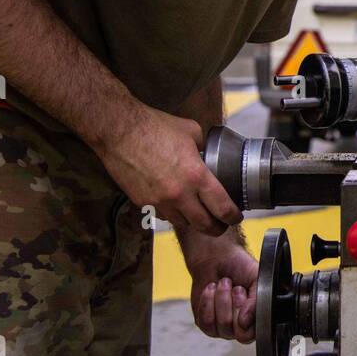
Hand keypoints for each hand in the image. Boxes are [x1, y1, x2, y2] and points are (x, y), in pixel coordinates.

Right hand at [94, 102, 238, 235]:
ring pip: (183, 223)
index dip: (233, 216)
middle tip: (222, 225)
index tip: (236, 216)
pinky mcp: (142, 202)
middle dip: (217, 228)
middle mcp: (179, 194)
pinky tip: (176, 205)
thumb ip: (204, 147)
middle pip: (204, 225)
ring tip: (200, 217)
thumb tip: (209, 153)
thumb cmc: (155, 127)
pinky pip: (163, 215)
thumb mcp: (192, 131)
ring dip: (194, 223)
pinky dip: (173, 213)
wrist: (120, 131)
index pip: (222, 207)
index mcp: (196, 176)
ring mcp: (159, 201)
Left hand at [180, 227, 256, 341]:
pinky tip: (211, 290)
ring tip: (223, 285)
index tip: (243, 294)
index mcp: (257, 318)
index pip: (251, 335)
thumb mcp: (257, 279)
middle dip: (231, 302)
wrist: (218, 259)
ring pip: (217, 325)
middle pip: (232, 331)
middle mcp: (240, 328)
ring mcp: (222, 328)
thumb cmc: (241, 268)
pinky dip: (207, 301)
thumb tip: (244, 323)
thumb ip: (257, 302)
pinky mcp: (205, 323)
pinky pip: (204, 321)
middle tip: (235, 287)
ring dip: (220, 299)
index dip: (245, 316)